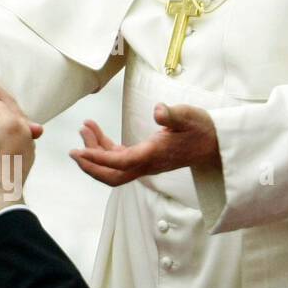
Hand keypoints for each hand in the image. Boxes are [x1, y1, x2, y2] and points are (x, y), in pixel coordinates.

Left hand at [69, 103, 220, 186]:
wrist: (213, 142)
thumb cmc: (201, 128)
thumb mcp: (188, 116)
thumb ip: (172, 115)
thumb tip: (159, 111)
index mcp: (153, 155)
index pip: (120, 162)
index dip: (97, 158)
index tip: (78, 151)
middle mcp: (146, 164)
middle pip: (112, 176)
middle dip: (90, 166)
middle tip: (73, 151)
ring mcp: (145, 163)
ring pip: (113, 167)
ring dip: (95, 151)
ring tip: (84, 128)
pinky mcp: (144, 157)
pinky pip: (119, 158)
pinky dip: (105, 147)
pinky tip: (96, 131)